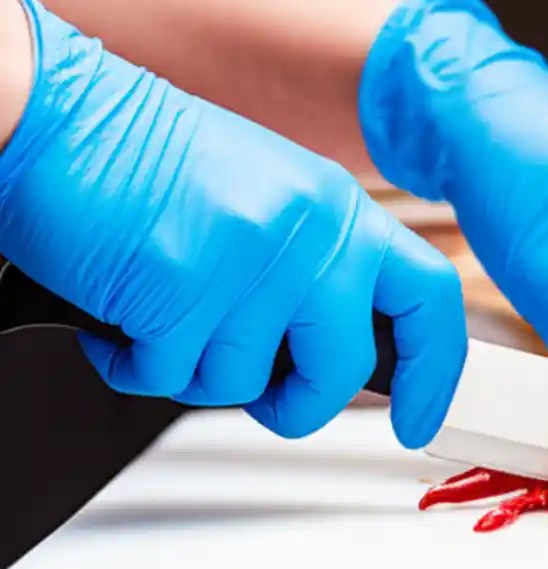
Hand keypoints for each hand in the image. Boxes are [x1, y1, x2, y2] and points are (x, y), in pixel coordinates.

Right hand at [0, 0, 466, 447]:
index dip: (435, 371)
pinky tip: (122, 316)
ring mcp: (249, 260)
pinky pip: (169, 378)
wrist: (57, 118)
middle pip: (344, 368)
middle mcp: (308, 232)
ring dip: (192, 369)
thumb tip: (345, 346)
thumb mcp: (269, 199)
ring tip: (163, 312)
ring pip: (243, 382)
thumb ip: (317, 265)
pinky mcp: (181, 289)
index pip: (429, 296)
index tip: (421, 417)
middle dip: (297, 404)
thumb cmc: (147, 162)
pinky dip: (133, 363)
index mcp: (338, 208)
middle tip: (262, 393)